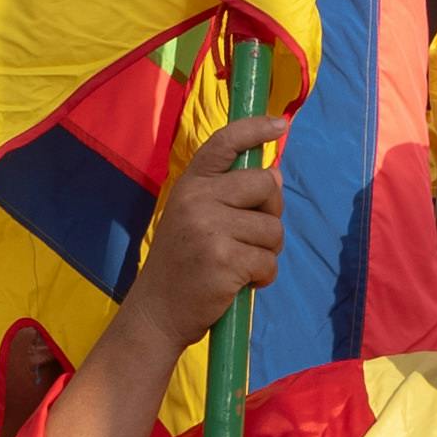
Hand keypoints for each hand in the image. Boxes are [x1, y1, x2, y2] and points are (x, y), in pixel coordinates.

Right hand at [122, 114, 291, 351]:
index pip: (224, 143)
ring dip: (267, 252)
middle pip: (266, 185)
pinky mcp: (225, 260)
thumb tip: (275, 174)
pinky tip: (241, 284)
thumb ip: (229, 196)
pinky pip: (269, 262)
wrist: (157, 312)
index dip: (254, 128)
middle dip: (271, 213)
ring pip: (273, 229)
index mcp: (189, 186)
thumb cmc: (182, 266)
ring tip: (241, 265)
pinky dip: (263, 277)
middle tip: (253, 237)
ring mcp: (210, 229)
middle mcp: (197, 200)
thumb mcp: (194, 219)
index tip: (279, 124)